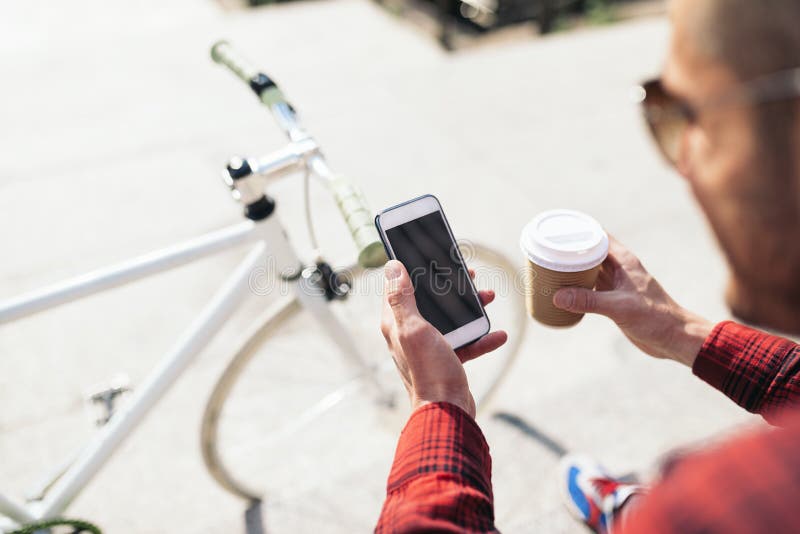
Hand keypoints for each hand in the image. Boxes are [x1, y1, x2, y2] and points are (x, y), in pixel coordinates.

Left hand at [380, 260, 507, 417]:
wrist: (448, 412)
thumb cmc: (429, 371)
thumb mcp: (414, 329)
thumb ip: (402, 298)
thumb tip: (392, 267)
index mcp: (396, 324)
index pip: (398, 287)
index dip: (412, 269)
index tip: (428, 255)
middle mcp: (410, 334)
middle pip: (430, 301)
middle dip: (449, 287)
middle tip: (468, 274)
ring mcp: (429, 347)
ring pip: (450, 319)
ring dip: (470, 309)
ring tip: (488, 298)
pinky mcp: (447, 360)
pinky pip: (466, 343)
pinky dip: (482, 338)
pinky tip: (497, 335)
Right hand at [552, 236, 712, 366]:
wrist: (674, 338)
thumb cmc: (656, 318)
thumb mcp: (620, 308)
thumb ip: (589, 301)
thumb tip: (558, 296)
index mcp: (624, 261)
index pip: (598, 235)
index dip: (578, 229)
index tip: (556, 229)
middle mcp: (619, 268)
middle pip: (589, 251)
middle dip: (568, 250)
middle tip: (544, 251)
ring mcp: (616, 284)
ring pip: (588, 269)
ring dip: (571, 269)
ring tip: (547, 269)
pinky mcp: (613, 299)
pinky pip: (589, 287)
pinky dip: (575, 287)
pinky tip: (561, 292)